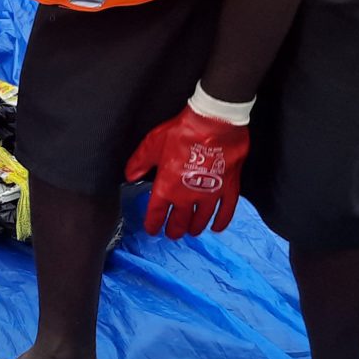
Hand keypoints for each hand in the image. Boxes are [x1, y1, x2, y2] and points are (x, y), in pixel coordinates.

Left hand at [123, 106, 250, 238]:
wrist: (214, 124)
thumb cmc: (182, 133)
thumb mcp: (151, 145)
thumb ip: (139, 163)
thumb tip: (130, 176)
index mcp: (167, 188)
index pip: (157, 213)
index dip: (153, 224)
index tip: (152, 229)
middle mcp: (187, 196)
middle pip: (180, 221)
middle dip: (174, 229)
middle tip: (172, 234)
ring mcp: (210, 195)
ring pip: (201, 219)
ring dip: (195, 227)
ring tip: (191, 231)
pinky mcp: (228, 188)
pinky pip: (226, 211)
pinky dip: (221, 222)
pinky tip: (217, 227)